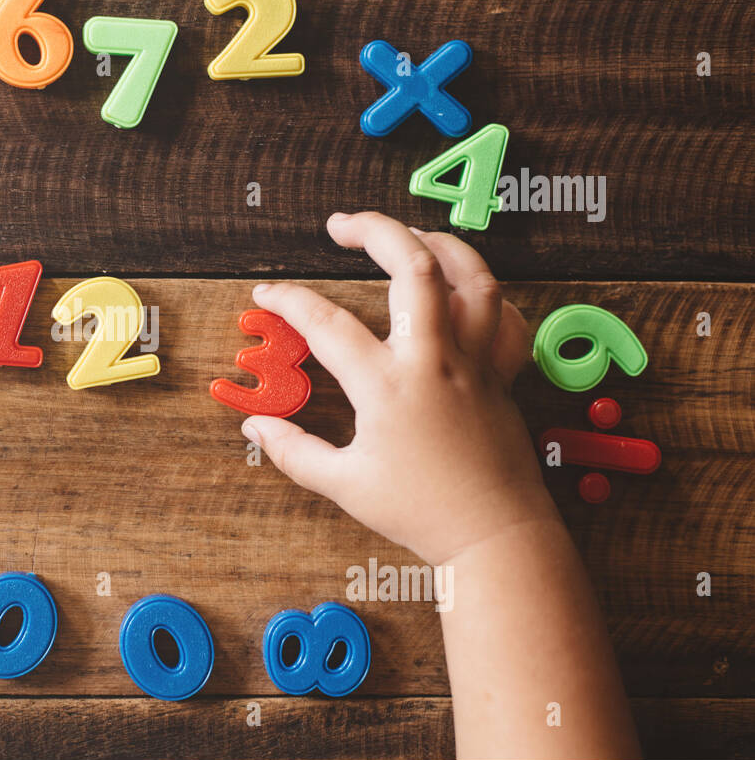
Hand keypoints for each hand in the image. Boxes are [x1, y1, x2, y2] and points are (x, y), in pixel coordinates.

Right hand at [241, 211, 560, 564]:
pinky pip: (505, 317)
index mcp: (386, 385)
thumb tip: (254, 425)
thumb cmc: (419, 512)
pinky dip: (487, 295)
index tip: (266, 293)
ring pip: (471, 277)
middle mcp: (433, 360)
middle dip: (375, 230)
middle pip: (412, 267)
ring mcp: (474, 362)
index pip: (325, 323)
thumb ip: (294, 451)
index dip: (288, 300)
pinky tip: (464, 291)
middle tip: (342, 225)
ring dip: (439, 244)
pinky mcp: (502, 374)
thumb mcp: (344, 485)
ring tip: (410, 235)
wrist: (495, 535)